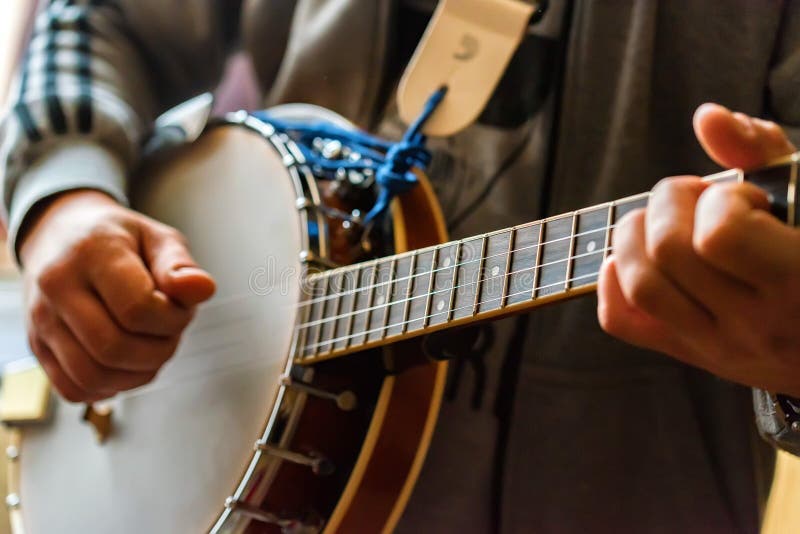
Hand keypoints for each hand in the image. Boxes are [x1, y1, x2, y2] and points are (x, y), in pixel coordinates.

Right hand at [20, 190, 215, 401]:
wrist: (59, 235)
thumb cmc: (118, 238)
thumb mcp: (157, 237)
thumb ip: (180, 266)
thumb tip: (203, 289)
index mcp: (91, 253)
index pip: (138, 309)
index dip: (173, 320)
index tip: (181, 308)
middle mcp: (57, 287)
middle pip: (114, 348)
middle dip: (159, 350)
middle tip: (170, 331)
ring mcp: (41, 320)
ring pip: (93, 376)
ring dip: (137, 374)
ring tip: (151, 347)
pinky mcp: (37, 346)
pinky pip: (74, 389)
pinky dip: (110, 388)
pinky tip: (127, 364)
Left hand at [598, 104, 799, 394]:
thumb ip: (764, 152)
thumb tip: (708, 117)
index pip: (720, 234)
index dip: (721, 199)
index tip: (746, 198)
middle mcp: (756, 325)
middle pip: (668, 250)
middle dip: (672, 201)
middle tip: (701, 199)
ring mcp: (718, 347)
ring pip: (639, 284)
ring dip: (637, 235)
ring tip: (670, 221)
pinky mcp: (690, 354)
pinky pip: (621, 321)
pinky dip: (613, 281)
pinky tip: (639, 255)